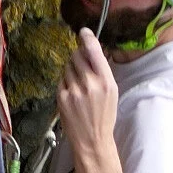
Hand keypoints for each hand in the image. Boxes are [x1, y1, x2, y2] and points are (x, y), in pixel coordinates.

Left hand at [56, 28, 118, 167]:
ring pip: (67, 67)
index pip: (93, 50)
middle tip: (82, 70)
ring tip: (79, 87)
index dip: (87, 38)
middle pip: (77, 56)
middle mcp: (90, 84)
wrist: (93, 140)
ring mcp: (74, 90)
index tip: (83, 32)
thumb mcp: (111, 92)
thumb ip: (102, 71)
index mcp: (106, 81)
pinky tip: (72, 96)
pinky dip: (65, 84)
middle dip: (78, 58)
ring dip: (71, 72)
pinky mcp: (62, 97)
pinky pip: (61, 80)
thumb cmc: (104, 116)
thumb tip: (91, 50)